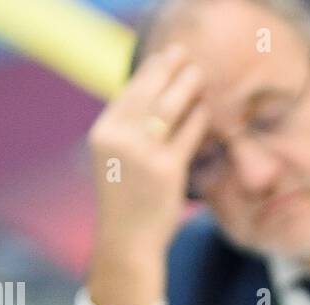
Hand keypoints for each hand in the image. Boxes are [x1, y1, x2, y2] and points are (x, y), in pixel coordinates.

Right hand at [86, 43, 209, 304]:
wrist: (127, 242)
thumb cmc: (125, 201)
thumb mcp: (115, 160)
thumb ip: (127, 131)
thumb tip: (152, 101)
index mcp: (103, 134)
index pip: (128, 92)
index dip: (149, 73)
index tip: (165, 60)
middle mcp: (119, 139)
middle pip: (148, 92)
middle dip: (168, 69)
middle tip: (186, 57)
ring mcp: (142, 154)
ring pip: (168, 107)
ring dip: (186, 86)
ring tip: (199, 76)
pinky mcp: (166, 169)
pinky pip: (187, 134)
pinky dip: (198, 117)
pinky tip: (206, 109)